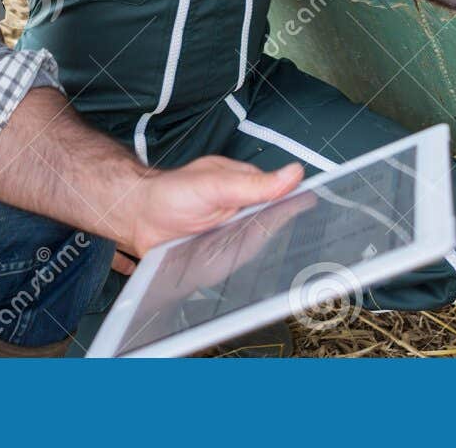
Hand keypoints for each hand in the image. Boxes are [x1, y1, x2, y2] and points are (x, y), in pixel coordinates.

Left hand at [122, 155, 302, 257]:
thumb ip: (253, 184)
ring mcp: (234, 237)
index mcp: (248, 187)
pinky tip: (249, 282)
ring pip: (262, 252)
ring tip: (271, 268)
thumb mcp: (215, 184)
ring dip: (266, 261)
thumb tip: (294, 173)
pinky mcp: (223, 259)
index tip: (317, 220)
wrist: (138, 219)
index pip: (285, 199)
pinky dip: (245, 275)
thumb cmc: (171, 194)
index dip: (301, 210)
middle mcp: (245, 213)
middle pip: (277, 230)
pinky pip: (242, 269)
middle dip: (287, 241)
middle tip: (293, 251)